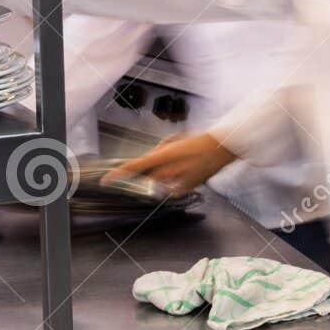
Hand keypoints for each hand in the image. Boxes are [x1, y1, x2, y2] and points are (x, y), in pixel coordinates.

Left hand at [104, 132, 237, 196]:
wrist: (223, 148)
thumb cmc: (201, 140)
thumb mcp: (176, 140)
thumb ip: (160, 150)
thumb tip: (151, 158)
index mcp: (164, 155)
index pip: (135, 166)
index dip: (118, 174)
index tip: (106, 181)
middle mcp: (170, 169)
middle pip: (147, 176)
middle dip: (148, 172)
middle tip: (162, 162)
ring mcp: (179, 180)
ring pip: (160, 183)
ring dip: (163, 176)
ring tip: (180, 165)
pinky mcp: (188, 187)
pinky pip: (173, 189)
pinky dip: (175, 184)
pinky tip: (185, 175)